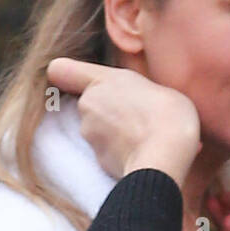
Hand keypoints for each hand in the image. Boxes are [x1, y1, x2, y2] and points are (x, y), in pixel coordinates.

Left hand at [47, 57, 201, 183]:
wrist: (165, 157)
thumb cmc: (169, 116)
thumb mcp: (159, 88)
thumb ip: (136, 91)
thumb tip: (137, 104)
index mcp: (102, 80)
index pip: (60, 69)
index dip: (68, 76)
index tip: (81, 82)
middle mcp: (88, 105)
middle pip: (88, 103)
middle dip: (107, 110)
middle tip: (137, 116)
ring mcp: (90, 135)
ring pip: (97, 130)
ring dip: (115, 133)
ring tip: (145, 138)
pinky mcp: (97, 161)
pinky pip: (108, 153)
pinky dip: (121, 154)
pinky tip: (143, 154)